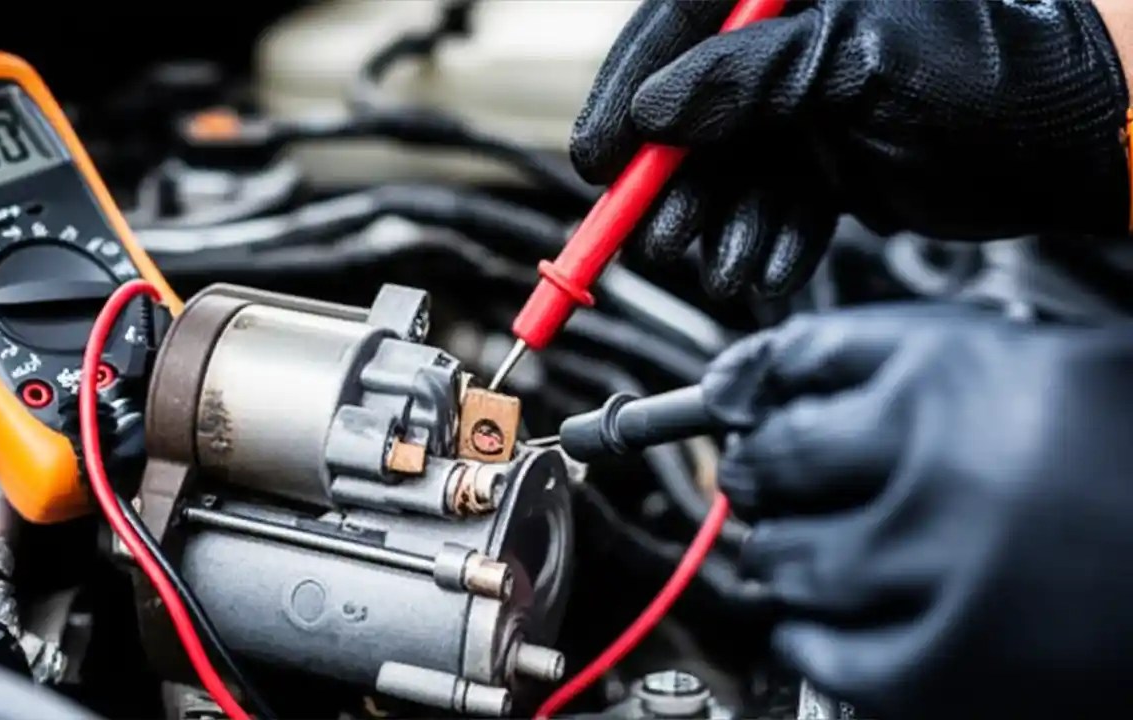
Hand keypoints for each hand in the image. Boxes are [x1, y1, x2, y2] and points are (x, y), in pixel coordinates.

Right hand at [573, 0, 1131, 298]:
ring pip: (723, 176)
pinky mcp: (823, 164)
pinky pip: (768, 208)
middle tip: (662, 235)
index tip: (595, 162)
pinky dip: (764, 245)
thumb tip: (652, 111)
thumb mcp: (857, 58)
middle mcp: (783, 44)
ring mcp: (801, 108)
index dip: (622, 97)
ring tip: (730, 265)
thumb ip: (743, 80)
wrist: (1076, 141)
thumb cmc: (997, 68)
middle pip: (685, 117)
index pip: (672, 27)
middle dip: (672, 188)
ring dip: (719, 229)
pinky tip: (770, 266)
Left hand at [700, 303, 1132, 718]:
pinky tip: (820, 617)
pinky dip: (805, 631)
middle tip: (754, 474)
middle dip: (753, 468)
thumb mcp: (1062, 363)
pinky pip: (823, 650)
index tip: (737, 397)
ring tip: (787, 546)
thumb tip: (791, 374)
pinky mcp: (951, 668)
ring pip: (785, 557)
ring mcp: (938, 570)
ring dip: (772, 552)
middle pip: (773, 458)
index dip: (752, 381)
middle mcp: (936, 461)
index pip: (793, 361)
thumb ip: (929, 358)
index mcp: (959, 371)